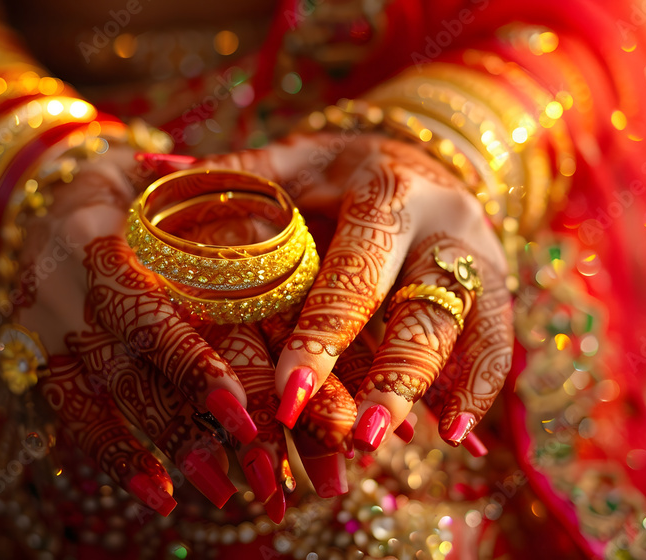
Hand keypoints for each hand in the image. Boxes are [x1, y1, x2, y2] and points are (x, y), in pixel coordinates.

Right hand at [13, 145, 259, 510]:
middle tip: (249, 464)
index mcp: (87, 236)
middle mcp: (55, 289)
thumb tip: (279, 232)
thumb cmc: (130, 187)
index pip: (138, 308)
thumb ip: (205, 205)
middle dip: (186, 423)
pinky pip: (70, 417)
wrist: (45, 193)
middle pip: (122, 369)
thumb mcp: (160, 179)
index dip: (186, 361)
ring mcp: (39, 329)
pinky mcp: (34, 360)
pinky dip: (116, 458)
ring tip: (219, 491)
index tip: (240, 407)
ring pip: (100, 401)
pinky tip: (161, 492)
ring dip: (161, 448)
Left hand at [149, 131, 513, 457]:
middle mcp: (442, 223)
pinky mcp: (496, 289)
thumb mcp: (293, 162)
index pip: (355, 267)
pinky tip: (453, 433)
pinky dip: (479, 386)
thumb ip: (234, 173)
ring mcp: (477, 257)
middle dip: (389, 376)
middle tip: (354, 437)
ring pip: (464, 330)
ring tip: (392, 444)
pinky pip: (498, 341)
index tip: (288, 392)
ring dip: (431, 390)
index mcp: (385, 189)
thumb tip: (148, 172)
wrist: (421, 158)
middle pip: (421, 305)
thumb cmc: (337, 171)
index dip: (325, 331)